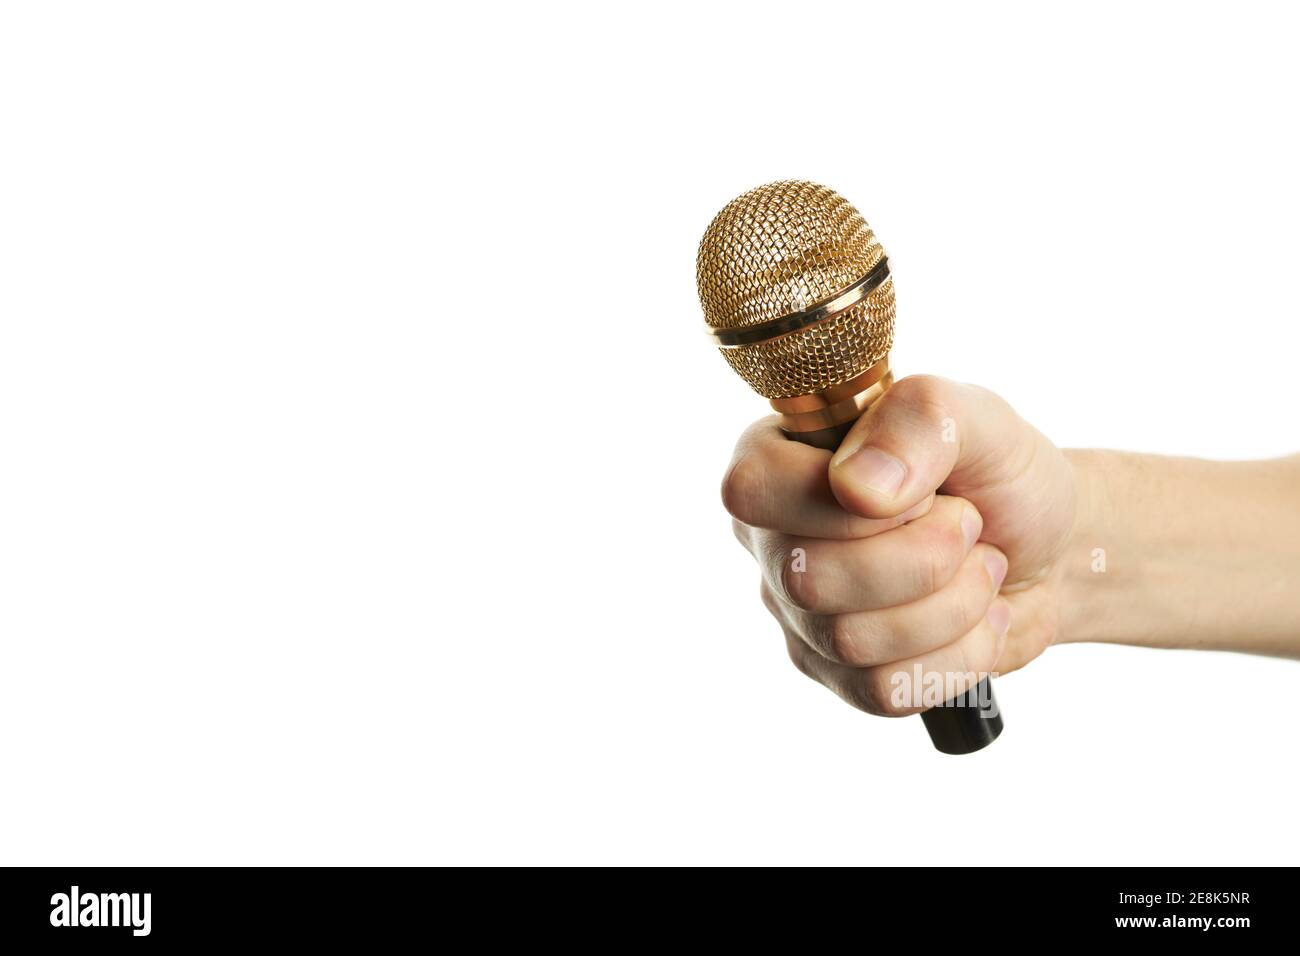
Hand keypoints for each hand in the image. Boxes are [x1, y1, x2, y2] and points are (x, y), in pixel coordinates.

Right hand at [722, 375, 1077, 714]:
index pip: (754, 488)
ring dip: (951, 604)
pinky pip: (881, 690)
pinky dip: (957, 656)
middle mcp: (775, 537)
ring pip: (850, 640)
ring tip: (981, 567)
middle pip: (808, 578)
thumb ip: (916, 421)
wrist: (1048, 548)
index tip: (921, 494)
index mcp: (780, 456)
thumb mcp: (974, 416)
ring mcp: (800, 614)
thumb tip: (854, 489)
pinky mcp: (838, 674)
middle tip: (968, 524)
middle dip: (922, 558)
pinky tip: (975, 619)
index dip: (841, 504)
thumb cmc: (998, 472)